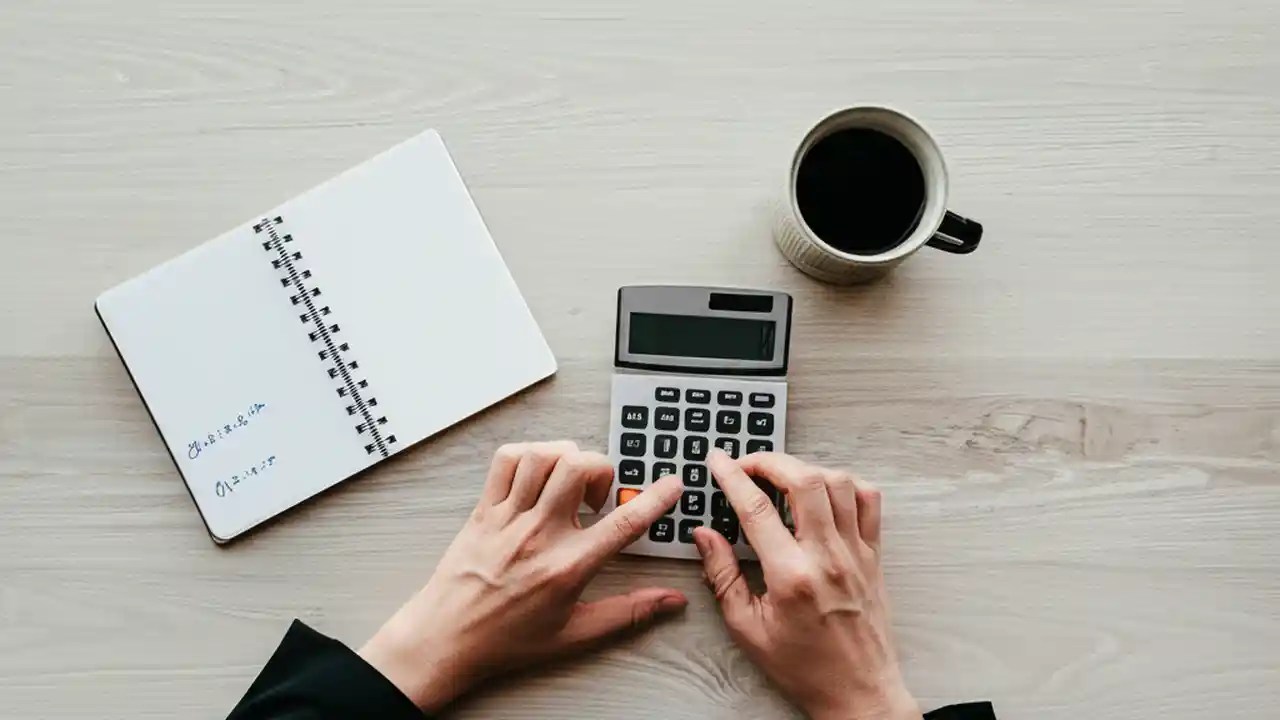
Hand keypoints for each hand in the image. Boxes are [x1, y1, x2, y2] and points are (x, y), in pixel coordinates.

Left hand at [359, 441, 685, 710]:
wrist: (446, 639)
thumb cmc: (506, 640)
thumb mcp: (576, 634)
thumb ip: (628, 612)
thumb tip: (669, 602)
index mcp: (567, 567)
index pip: (624, 523)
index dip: (655, 499)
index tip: (672, 485)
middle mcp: (538, 535)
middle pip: (580, 469)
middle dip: (602, 469)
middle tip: (599, 493)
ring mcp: (507, 518)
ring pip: (542, 456)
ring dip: (567, 457)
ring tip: (570, 480)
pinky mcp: (483, 509)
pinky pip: (505, 461)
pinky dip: (527, 454)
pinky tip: (536, 474)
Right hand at [694, 450, 920, 719]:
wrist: (858, 691)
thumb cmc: (804, 667)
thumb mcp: (748, 629)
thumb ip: (723, 576)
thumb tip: (704, 536)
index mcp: (792, 577)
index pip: (757, 509)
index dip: (732, 476)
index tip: (718, 461)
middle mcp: (828, 557)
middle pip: (803, 480)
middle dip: (770, 461)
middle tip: (747, 464)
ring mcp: (856, 552)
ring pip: (838, 482)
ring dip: (805, 468)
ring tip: (781, 475)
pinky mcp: (874, 554)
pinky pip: (868, 501)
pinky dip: (846, 483)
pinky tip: (824, 490)